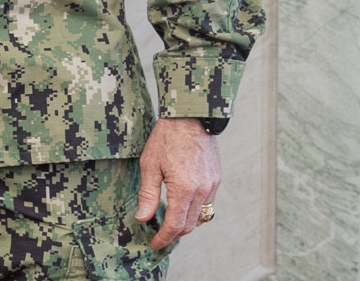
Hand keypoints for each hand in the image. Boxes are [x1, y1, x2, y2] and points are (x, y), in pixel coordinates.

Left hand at [134, 117, 222, 251]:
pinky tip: (182, 206)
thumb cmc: (167, 137)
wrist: (190, 117)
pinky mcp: (216, 179)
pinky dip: (195, 211)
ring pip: (201, 217)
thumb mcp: (149, 165)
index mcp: (184, 189)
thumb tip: (143, 218)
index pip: (175, 225)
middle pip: (189, 225)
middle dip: (173, 234)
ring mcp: (212, 186)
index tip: (154, 243)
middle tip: (159, 235)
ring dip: (185, 224)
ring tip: (169, 222)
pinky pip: (207, 205)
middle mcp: (202, 191)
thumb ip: (147, 194)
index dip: (164, 238)